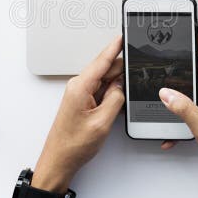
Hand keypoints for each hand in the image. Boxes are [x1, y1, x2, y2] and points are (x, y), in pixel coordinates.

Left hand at [32, 36, 124, 192]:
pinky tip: (117, 108)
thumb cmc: (73, 145)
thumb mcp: (102, 122)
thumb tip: (122, 86)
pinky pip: (102, 93)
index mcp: (81, 87)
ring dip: (117, 87)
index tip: (123, 36)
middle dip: (122, 72)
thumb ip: (116, 99)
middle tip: (137, 75)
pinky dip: (112, 97)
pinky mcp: (83, 103)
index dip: (115, 47)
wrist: (59, 161)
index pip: (102, 61)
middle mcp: (79, 87)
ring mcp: (81, 95)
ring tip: (124, 99)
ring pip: (106, 82)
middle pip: (106, 70)